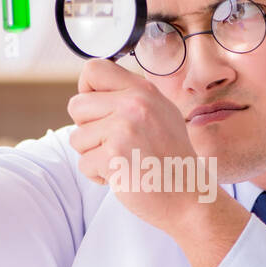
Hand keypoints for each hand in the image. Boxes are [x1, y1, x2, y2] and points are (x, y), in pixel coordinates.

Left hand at [67, 58, 204, 234]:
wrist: (189, 196)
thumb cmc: (170, 159)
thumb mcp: (160, 113)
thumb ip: (130, 98)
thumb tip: (91, 91)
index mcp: (144, 90)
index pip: (93, 70)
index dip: (86, 91)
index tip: (98, 111)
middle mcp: (134, 105)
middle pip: (77, 105)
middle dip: (87, 129)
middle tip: (113, 144)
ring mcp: (124, 129)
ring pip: (76, 137)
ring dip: (92, 155)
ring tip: (122, 161)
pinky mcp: (113, 157)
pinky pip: (84, 164)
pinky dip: (98, 175)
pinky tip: (123, 176)